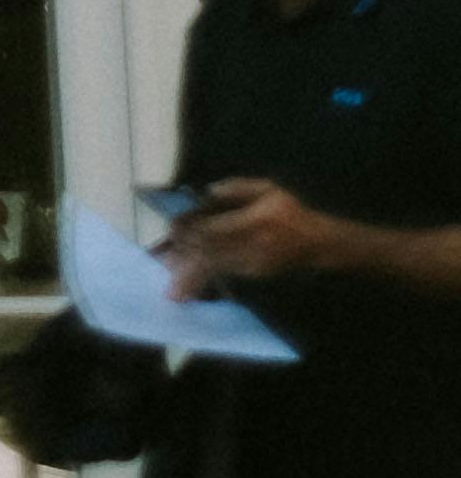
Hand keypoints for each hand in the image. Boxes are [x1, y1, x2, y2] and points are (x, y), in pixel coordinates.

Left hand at [170, 179, 340, 290]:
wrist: (317, 243)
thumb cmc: (289, 211)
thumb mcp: (267, 188)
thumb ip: (237, 188)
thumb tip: (208, 192)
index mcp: (254, 222)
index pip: (217, 228)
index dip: (192, 230)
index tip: (172, 230)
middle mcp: (252, 247)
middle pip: (213, 252)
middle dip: (186, 257)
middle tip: (160, 260)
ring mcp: (253, 265)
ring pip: (218, 269)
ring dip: (192, 276)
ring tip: (173, 289)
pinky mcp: (254, 276)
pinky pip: (226, 277)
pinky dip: (206, 281)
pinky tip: (191, 288)